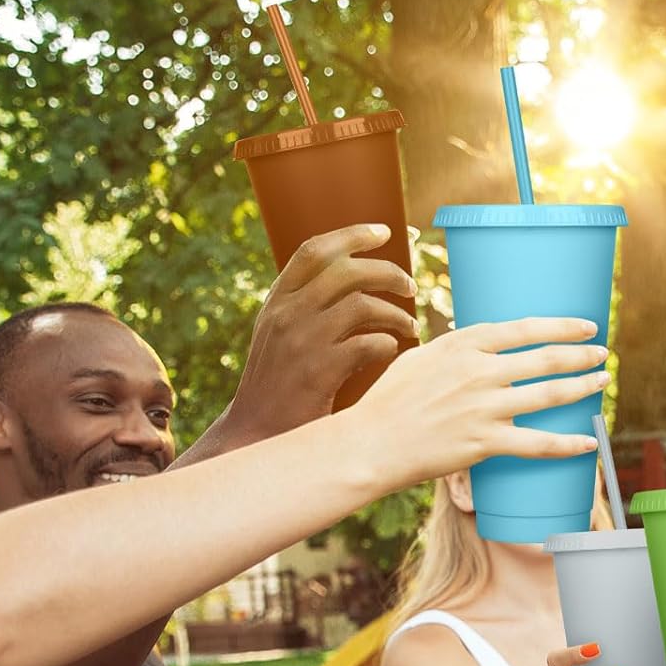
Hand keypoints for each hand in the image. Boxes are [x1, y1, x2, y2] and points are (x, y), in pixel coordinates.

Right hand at [230, 223, 419, 431]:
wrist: (255, 433)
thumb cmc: (278, 388)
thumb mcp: (281, 337)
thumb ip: (307, 309)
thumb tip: (351, 288)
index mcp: (278, 301)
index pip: (314, 250)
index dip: (351, 235)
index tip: (382, 232)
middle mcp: (288, 314)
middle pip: (346, 270)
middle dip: (387, 272)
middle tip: (410, 287)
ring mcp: (303, 341)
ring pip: (363, 304)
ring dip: (396, 314)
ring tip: (410, 329)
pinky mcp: (320, 371)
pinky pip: (369, 344)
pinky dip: (389, 345)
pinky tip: (394, 353)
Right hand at [358, 317, 609, 484]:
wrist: (372, 443)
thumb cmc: (390, 401)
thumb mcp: (420, 359)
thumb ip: (453, 350)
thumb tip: (473, 341)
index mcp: (462, 346)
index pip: (523, 329)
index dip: (560, 326)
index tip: (585, 327)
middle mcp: (478, 372)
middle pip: (543, 358)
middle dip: (579, 354)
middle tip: (602, 354)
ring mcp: (484, 407)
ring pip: (547, 395)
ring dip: (581, 388)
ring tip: (601, 383)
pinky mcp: (485, 442)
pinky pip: (537, 444)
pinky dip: (567, 444)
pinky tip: (589, 442)